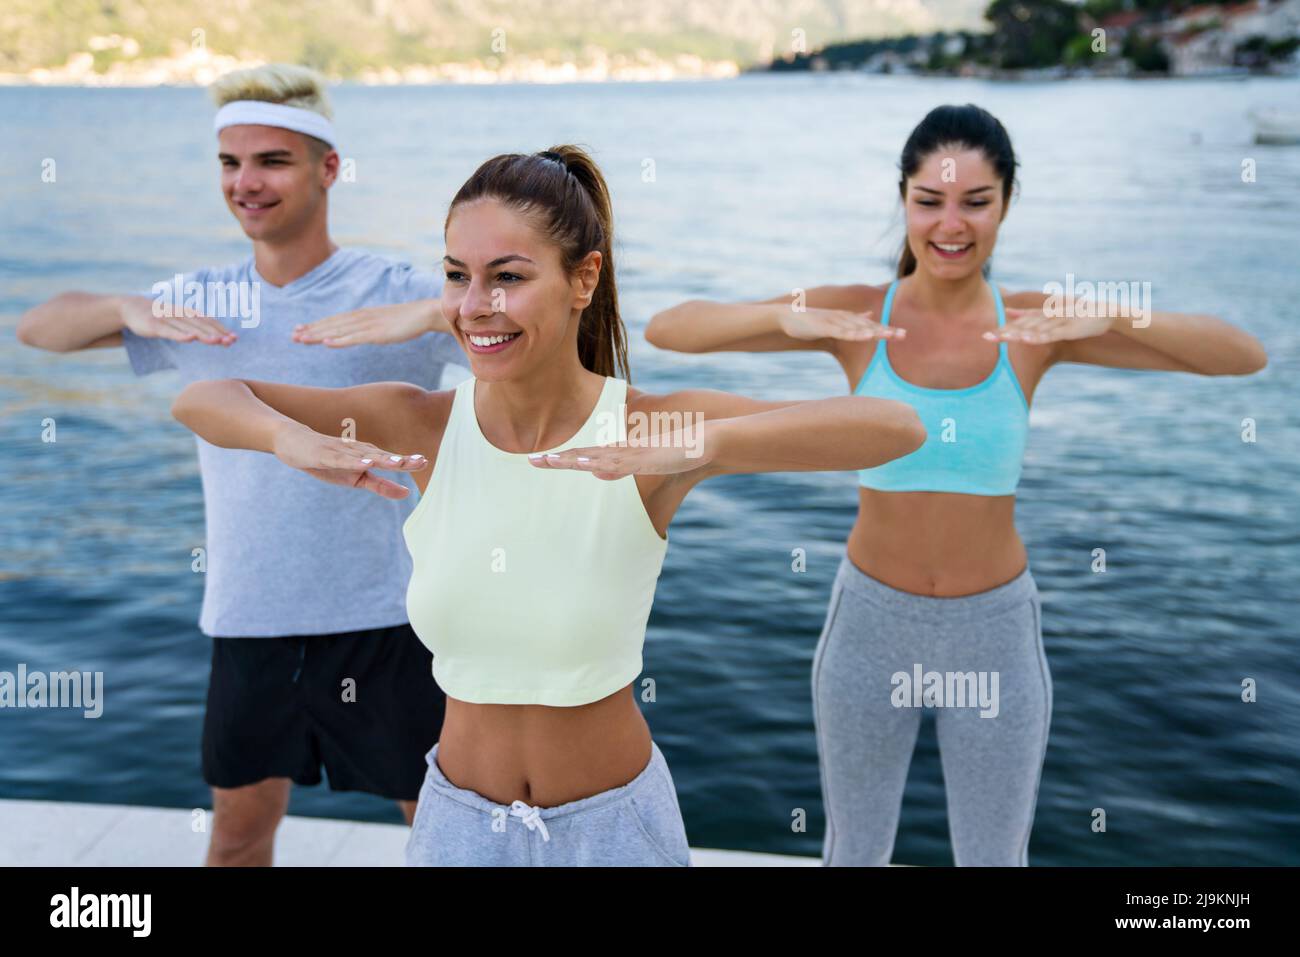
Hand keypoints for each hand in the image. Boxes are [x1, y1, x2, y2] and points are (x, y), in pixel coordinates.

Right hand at [120, 295, 235, 344]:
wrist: (131, 307)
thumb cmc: (159, 316)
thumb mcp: (178, 320)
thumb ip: (194, 327)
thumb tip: (216, 336)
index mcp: (187, 313)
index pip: (207, 321)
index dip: (221, 329)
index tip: (234, 338)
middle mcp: (179, 314)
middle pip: (202, 325)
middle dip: (217, 333)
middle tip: (232, 340)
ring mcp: (167, 319)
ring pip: (188, 328)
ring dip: (204, 334)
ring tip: (217, 341)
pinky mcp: (154, 325)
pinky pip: (169, 331)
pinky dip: (180, 335)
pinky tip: (190, 339)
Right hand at [271, 422, 427, 498]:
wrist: (293, 442)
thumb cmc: (327, 460)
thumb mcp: (355, 478)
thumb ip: (381, 485)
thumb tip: (407, 493)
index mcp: (366, 456)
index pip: (390, 460)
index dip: (408, 462)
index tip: (425, 462)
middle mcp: (357, 451)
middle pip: (382, 456)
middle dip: (401, 460)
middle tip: (422, 461)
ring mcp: (341, 452)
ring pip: (364, 456)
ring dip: (382, 459)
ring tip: (399, 463)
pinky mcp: (324, 455)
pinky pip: (341, 459)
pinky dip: (354, 461)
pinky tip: (365, 463)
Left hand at [292, 300, 440, 346]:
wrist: (426, 313)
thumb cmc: (408, 320)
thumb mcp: (385, 324)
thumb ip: (372, 328)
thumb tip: (363, 333)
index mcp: (363, 315)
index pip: (335, 321)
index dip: (316, 326)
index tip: (299, 331)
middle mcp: (361, 318)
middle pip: (332, 325)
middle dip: (311, 330)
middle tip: (292, 336)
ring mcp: (368, 325)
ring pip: (338, 331)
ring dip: (319, 335)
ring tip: (301, 339)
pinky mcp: (378, 333)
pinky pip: (355, 338)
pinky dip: (340, 340)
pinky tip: (327, 343)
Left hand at [527, 430, 712, 480]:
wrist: (707, 440)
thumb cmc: (677, 452)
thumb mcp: (644, 464)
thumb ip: (620, 466)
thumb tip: (596, 471)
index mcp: (620, 454)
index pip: (584, 457)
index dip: (561, 459)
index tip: (538, 460)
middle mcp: (622, 452)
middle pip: (583, 455)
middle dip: (557, 459)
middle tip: (530, 460)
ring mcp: (634, 454)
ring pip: (597, 458)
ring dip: (572, 460)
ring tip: (549, 461)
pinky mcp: (646, 458)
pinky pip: (619, 463)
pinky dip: (600, 463)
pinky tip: (586, 465)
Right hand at [778, 306, 901, 341]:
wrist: (788, 317)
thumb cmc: (811, 321)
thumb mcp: (835, 320)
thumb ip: (853, 319)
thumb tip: (869, 316)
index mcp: (847, 319)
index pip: (870, 326)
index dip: (886, 330)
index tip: (903, 335)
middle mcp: (843, 318)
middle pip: (868, 326)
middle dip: (885, 331)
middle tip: (903, 335)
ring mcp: (833, 322)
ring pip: (856, 328)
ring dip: (872, 332)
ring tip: (888, 336)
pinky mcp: (823, 326)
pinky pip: (840, 331)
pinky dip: (852, 333)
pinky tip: (863, 336)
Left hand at [985, 305, 1114, 344]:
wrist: (1103, 312)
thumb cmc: (1074, 314)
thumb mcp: (1049, 313)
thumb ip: (1028, 313)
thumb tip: (1007, 311)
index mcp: (1041, 315)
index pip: (1018, 324)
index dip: (1002, 330)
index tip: (985, 337)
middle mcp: (1047, 316)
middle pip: (1023, 326)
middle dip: (1005, 332)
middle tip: (986, 338)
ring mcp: (1058, 321)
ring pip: (1036, 329)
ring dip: (1020, 334)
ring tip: (1003, 338)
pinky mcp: (1069, 328)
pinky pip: (1053, 333)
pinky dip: (1041, 336)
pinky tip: (1029, 339)